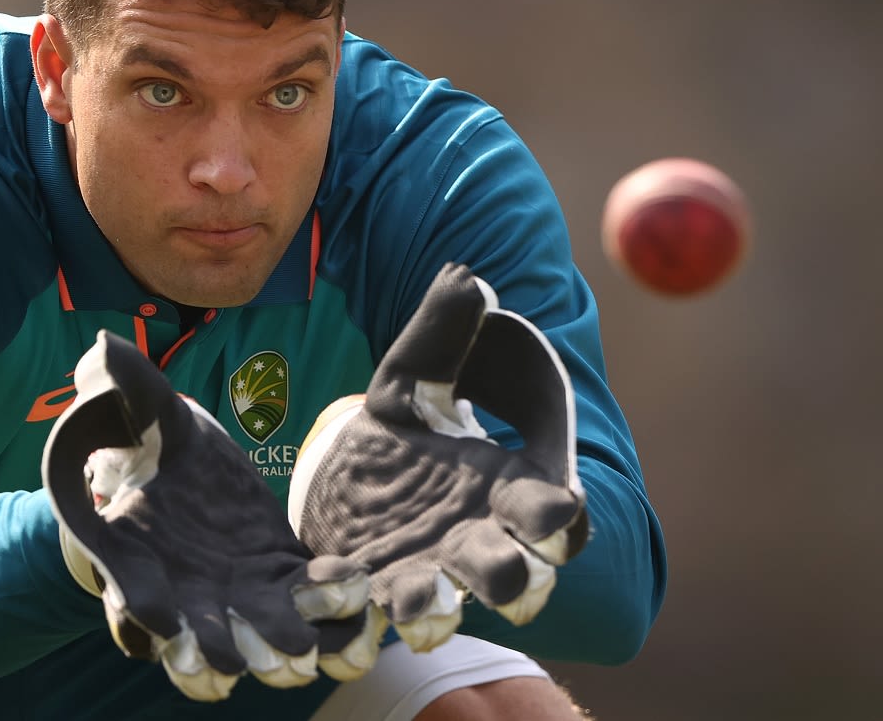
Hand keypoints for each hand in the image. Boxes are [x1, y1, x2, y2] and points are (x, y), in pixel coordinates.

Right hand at [43, 330, 377, 700]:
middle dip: (215, 654)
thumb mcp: (154, 418)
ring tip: (301, 650)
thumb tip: (108, 343)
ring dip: (277, 652)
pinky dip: (332, 612)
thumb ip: (136, 390)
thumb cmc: (166, 452)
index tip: (161, 624)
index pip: (131, 601)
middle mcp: (185, 599)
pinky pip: (310, 609)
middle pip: (195, 645)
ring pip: (254, 646)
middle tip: (237, 660)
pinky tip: (354, 598)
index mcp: (137, 563)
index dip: (142, 616)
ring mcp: (237, 602)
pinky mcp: (285, 586)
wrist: (206, 473)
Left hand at [287, 262, 588, 652]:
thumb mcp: (410, 382)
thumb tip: (466, 277)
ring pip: (441, 609)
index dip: (560, 522)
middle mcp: (471, 545)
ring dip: (435, 611)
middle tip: (501, 571)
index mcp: (502, 495)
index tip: (558, 511)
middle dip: (512, 578)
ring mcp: (420, 576)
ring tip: (418, 608)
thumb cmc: (401, 434)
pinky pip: (362, 620)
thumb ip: (439, 337)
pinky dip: (353, 620)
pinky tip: (336, 598)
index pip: (552, 519)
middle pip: (512, 577)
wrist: (342, 484)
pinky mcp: (363, 594)